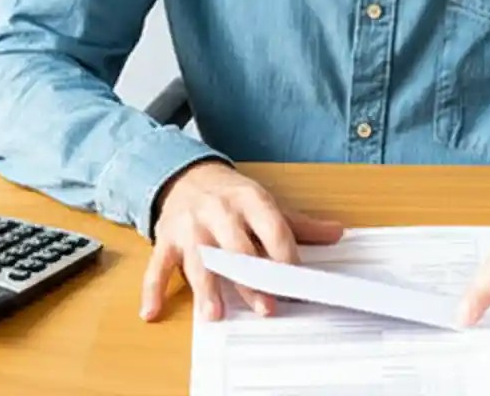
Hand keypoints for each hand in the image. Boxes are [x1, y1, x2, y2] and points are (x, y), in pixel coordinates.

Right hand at [140, 160, 343, 321]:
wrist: (186, 176)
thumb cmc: (231, 197)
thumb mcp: (265, 204)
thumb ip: (299, 224)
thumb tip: (337, 234)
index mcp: (249, 200)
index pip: (272, 228)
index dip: (284, 254)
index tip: (295, 279)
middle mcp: (219, 211)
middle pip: (237, 248)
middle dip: (250, 279)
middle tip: (265, 307)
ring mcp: (190, 226)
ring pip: (199, 259)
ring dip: (206, 287)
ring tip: (214, 314)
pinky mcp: (165, 239)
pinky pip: (158, 265)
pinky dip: (152, 289)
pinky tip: (151, 312)